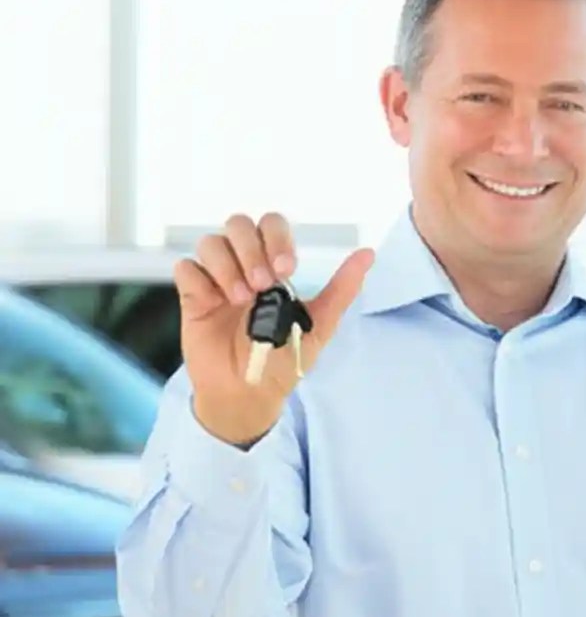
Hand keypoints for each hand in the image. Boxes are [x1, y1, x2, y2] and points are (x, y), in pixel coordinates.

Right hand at [176, 212, 374, 445]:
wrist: (251, 392)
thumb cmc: (283, 357)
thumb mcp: (319, 323)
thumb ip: (342, 288)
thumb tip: (369, 254)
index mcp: (273, 264)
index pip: (271, 225)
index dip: (277, 239)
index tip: (287, 269)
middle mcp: (243, 265)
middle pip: (238, 224)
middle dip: (252, 249)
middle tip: (264, 284)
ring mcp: (216, 279)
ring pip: (210, 242)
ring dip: (228, 266)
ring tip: (243, 300)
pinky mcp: (192, 296)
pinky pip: (186, 268)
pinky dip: (201, 280)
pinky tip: (215, 303)